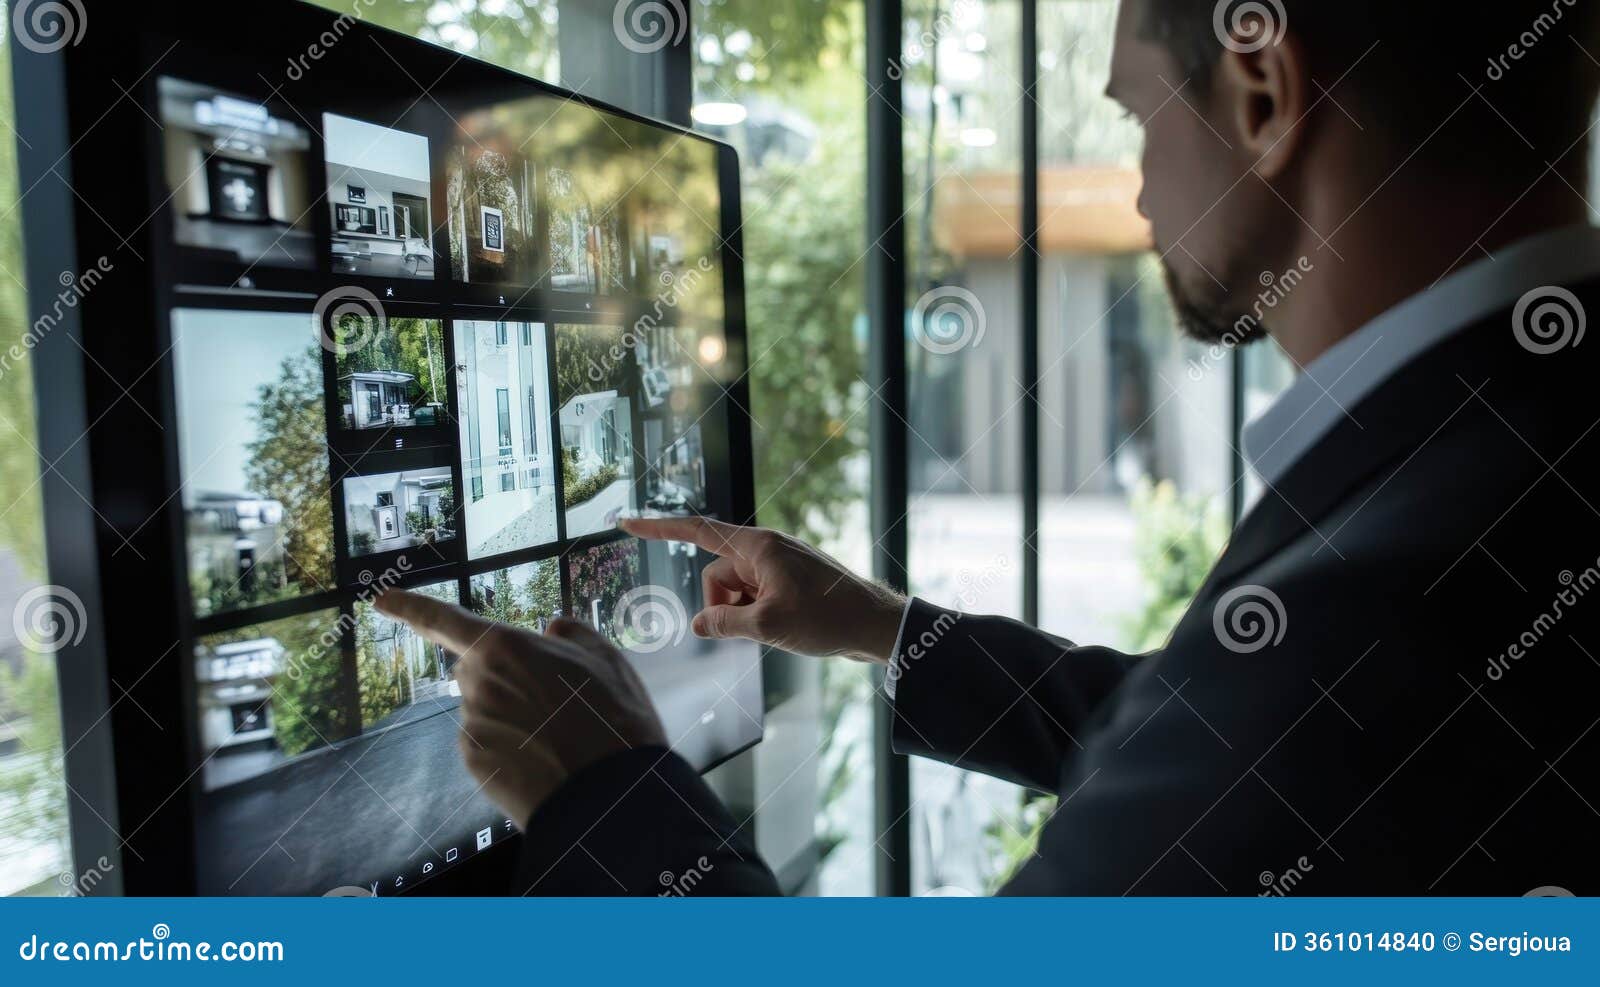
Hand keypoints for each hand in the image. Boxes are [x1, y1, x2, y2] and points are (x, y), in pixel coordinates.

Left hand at [374, 589, 666, 826]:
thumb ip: (572, 634)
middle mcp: (479, 683)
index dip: (410, 607)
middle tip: (553, 698)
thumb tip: (552, 628)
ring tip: (558, 735)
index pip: (446, 621)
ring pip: (485, 708)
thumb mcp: (607, 660)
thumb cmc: (613, 720)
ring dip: (510, 714)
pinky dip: (508, 746)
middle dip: (502, 675)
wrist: (607, 796)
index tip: (379, 598)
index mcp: (505, 647)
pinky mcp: (473, 763)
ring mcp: (472, 725)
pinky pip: (486, 742)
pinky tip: (542, 758)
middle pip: (477, 668)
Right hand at [619, 516, 904, 662]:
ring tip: (777, 628)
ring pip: (736, 591)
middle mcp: (766, 548)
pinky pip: (756, 597)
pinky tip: (783, 629)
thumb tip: (698, 624)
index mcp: (758, 545)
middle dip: (723, 604)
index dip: (659, 528)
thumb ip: (724, 623)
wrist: (876, 625)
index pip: (697, 530)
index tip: (626, 521)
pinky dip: (757, 615)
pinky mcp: (789, 581)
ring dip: (744, 614)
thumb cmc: (827, 618)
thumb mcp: (767, 624)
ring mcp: (779, 565)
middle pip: (717, 574)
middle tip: (757, 625)